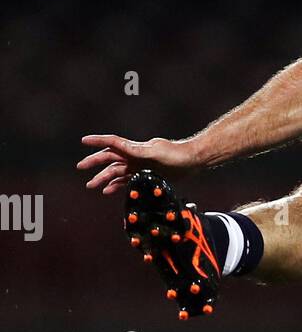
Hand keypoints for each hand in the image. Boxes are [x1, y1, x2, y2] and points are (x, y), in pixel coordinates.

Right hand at [77, 134, 200, 195]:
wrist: (191, 161)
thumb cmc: (176, 153)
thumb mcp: (156, 151)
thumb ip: (139, 151)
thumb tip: (124, 147)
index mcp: (134, 149)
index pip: (112, 143)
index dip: (97, 141)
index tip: (83, 141)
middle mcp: (134, 156)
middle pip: (110, 159)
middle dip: (94, 163)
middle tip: (80, 167)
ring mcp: (139, 166)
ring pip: (116, 172)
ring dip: (103, 178)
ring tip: (91, 185)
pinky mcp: (145, 175)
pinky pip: (126, 180)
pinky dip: (116, 185)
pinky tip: (108, 191)